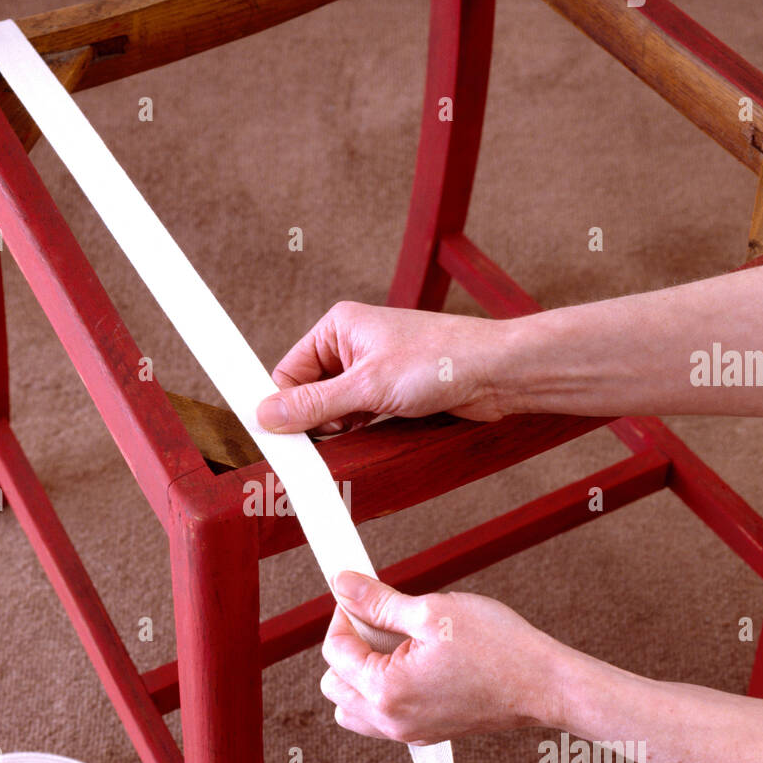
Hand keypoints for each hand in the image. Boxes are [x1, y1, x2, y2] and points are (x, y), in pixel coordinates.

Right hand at [255, 301, 511, 433]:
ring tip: (364, 428)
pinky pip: (360, 417)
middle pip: (310, 393)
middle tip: (334, 435)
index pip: (289, 371)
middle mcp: (352, 345)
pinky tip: (373, 436)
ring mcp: (373, 370)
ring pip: (335, 409)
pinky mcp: (392, 392)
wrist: (496, 372)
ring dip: (342, 428)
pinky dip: (361, 431)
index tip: (286, 435)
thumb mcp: (368, 386)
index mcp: (339, 327)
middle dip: (317, 419)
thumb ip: (314, 403)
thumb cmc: (441, 360)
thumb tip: (266, 416)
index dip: (287, 404)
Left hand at [320, 571, 559, 744]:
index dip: (344, 616)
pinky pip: (383, 717)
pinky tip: (412, 663)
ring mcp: (409, 732)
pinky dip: (384, 691)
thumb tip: (345, 586)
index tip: (362, 598)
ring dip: (361, 675)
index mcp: (386, 692)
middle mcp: (392, 721)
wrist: (544, 685)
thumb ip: (379, 602)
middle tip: (379, 622)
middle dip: (348, 649)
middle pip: (335, 685)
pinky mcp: (426, 733)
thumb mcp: (432, 611)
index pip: (334, 653)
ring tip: (394, 646)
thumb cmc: (499, 649)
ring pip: (353, 708)